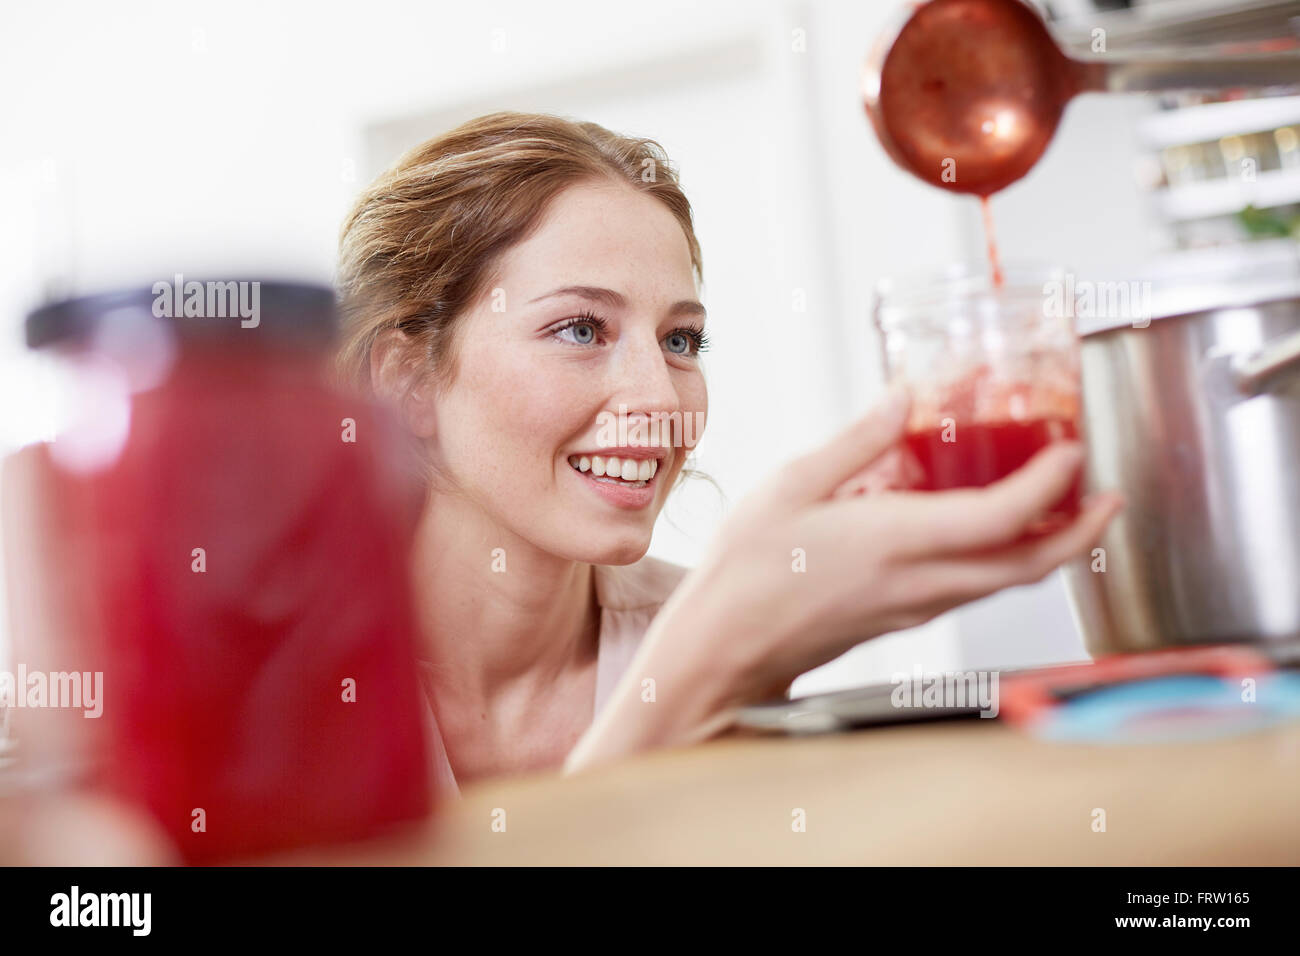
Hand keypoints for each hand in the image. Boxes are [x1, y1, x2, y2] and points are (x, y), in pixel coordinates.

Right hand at [682, 386, 1121, 695]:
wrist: (721, 648)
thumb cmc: (745, 574)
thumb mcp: (790, 485)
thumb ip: (858, 440)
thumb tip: (902, 398)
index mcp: (895, 541)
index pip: (1004, 516)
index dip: (1051, 482)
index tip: (1071, 449)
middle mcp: (919, 581)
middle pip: (1030, 565)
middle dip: (1081, 532)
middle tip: (1105, 493)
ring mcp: (915, 606)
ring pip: (1007, 581)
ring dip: (1047, 546)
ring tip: (1058, 503)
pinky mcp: (902, 617)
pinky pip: (972, 588)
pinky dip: (1001, 558)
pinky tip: (981, 527)